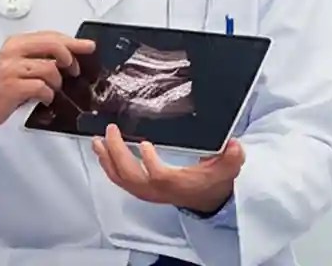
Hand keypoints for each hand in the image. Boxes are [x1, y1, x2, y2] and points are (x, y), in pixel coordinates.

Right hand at [0, 31, 95, 133]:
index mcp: (15, 43)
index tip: (88, 46)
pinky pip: (41, 87)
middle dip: (69, 57)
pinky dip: (48, 95)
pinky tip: (45, 98)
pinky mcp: (11, 87)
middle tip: (74, 69)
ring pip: (49, 68)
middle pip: (52, 45)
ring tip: (53, 89)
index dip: (72, 41)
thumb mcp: (16, 64)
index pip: (49, 36)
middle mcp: (12, 52)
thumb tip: (69, 55)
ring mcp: (11, 69)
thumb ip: (38, 56)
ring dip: (57, 82)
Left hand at [92, 124, 244, 213]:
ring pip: (121, 179)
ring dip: (107, 160)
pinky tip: (102, 152)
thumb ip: (232, 158)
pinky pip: (120, 180)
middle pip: (132, 177)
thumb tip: (234, 145)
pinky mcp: (141, 189)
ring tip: (97, 141)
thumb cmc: (212, 180)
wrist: (206, 198)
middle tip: (110, 132)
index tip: (144, 143)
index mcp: (177, 183)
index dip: (150, 163)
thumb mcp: (227, 168)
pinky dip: (108, 166)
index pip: (160, 176)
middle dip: (118, 154)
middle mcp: (158, 190)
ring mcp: (147, 191)